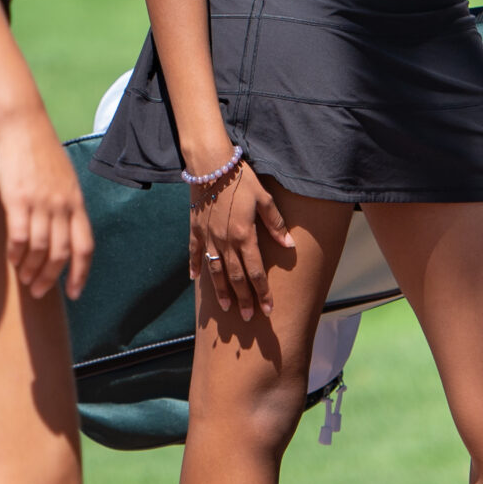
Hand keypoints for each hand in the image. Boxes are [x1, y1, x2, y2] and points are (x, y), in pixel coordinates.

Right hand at [0, 110, 95, 299]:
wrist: (22, 123)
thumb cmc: (40, 149)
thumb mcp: (64, 177)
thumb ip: (66, 203)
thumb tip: (64, 230)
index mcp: (76, 200)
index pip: (85, 246)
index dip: (80, 273)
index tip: (73, 293)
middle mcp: (62, 204)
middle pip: (62, 253)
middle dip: (51, 278)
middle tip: (38, 291)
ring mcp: (41, 202)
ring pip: (41, 249)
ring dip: (31, 269)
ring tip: (23, 278)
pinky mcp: (17, 198)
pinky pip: (19, 236)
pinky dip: (15, 252)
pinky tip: (11, 258)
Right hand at [189, 161, 291, 321]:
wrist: (211, 165)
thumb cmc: (241, 180)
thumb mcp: (264, 199)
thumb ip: (276, 224)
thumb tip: (289, 244)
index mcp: (245, 236)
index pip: (256, 272)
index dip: (263, 292)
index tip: (268, 309)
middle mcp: (225, 242)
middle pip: (236, 277)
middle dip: (244, 299)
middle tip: (248, 318)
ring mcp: (208, 238)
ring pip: (216, 271)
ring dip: (221, 291)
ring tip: (226, 307)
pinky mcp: (195, 230)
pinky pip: (194, 253)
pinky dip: (194, 267)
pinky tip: (194, 280)